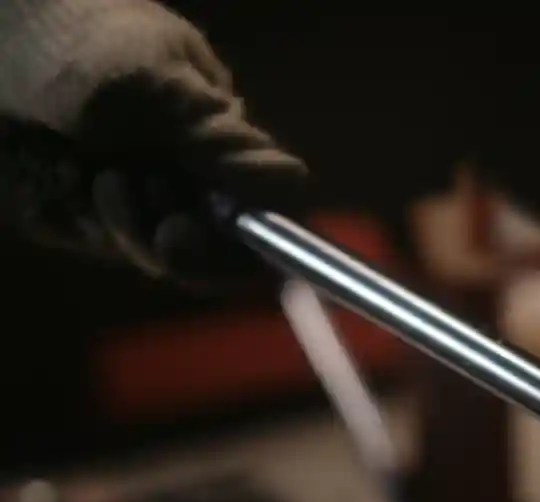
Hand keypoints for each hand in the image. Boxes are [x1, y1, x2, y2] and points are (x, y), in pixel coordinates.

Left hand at [0, 0, 305, 282]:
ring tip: (111, 180)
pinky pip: (121, 251)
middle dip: (200, 239)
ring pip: (173, 256)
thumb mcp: (158, 81)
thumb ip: (223, 141)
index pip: (266, 201)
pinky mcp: (83, 221)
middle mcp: (184, 172)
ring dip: (146, 228)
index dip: (264, 230)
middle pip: (225, 244)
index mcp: (215, 133)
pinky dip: (114, 230)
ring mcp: (136, 199)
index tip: (235, 230)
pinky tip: (91, 191)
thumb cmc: (75, 37)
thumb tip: (294, 183)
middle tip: (171, 224)